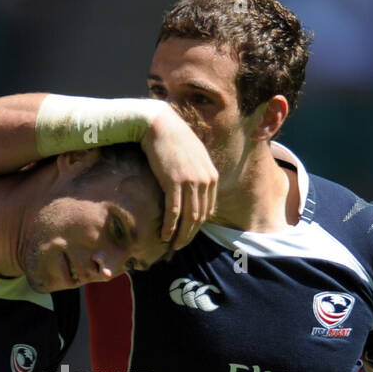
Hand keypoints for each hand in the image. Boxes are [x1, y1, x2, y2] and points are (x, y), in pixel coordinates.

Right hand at [141, 107, 218, 250]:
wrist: (160, 125)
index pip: (208, 209)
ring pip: (188, 218)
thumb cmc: (174, 140)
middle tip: (180, 246)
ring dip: (180, 235)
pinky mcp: (174, 182)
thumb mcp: (194, 157)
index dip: (198, 225)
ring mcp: (191, 182)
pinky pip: (174, 211)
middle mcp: (205, 180)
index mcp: (212, 176)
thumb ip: (199, 174)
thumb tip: (196, 191)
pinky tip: (164, 235)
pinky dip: (170, 226)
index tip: (187, 233)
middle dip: (190, 234)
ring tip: (173, 245)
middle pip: (200, 217)